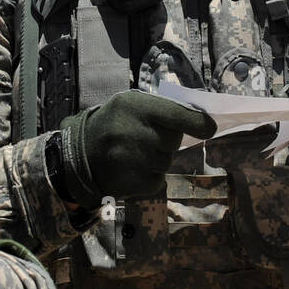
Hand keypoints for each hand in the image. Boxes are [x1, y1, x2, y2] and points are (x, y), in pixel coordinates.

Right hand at [58, 91, 216, 207]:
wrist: (78, 155)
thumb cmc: (112, 125)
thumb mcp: (129, 105)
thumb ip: (160, 108)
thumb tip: (200, 119)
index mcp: (134, 106)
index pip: (178, 115)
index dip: (198, 123)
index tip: (210, 128)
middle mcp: (134, 132)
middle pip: (173, 140)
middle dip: (167, 140)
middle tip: (147, 138)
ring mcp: (133, 160)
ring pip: (166, 161)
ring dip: (157, 159)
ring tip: (134, 153)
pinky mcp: (134, 183)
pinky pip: (158, 180)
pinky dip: (150, 176)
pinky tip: (132, 168)